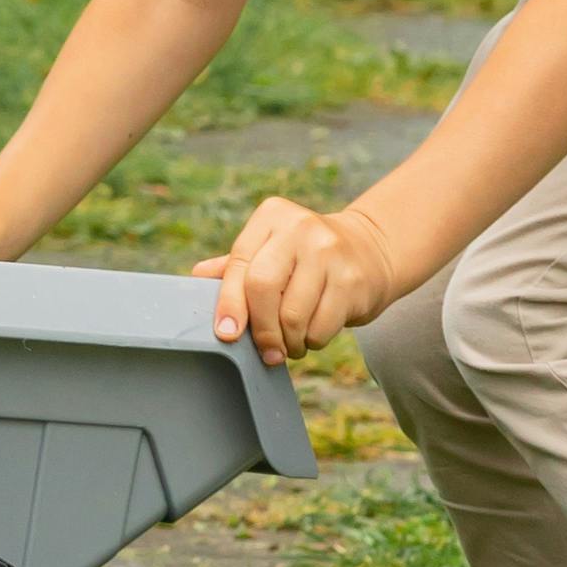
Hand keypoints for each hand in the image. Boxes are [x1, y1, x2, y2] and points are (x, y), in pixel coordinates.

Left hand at [194, 195, 390, 360]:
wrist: (370, 249)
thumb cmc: (305, 256)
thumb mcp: (271, 249)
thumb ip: (235, 265)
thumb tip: (196, 278)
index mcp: (272, 216)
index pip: (239, 264)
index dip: (228, 303)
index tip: (226, 334)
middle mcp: (300, 228)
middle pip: (262, 287)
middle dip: (260, 328)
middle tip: (266, 349)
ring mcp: (330, 252)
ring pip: (292, 315)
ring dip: (288, 341)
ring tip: (291, 342)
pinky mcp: (353, 280)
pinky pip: (321, 327)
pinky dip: (312, 341)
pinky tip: (313, 333)